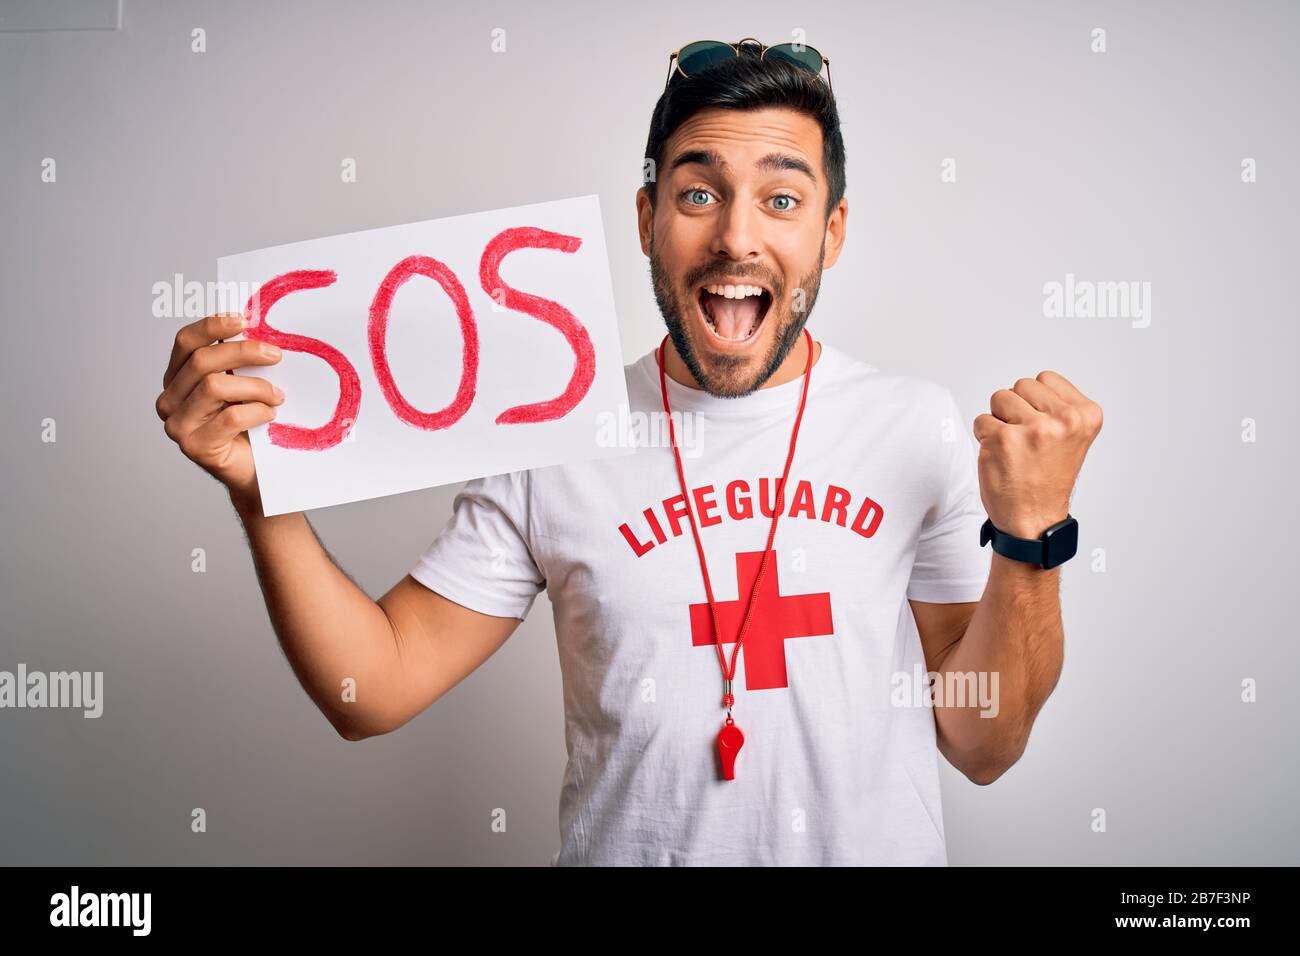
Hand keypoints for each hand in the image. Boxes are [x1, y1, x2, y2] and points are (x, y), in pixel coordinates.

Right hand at [155, 312, 285, 515]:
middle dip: (244, 352)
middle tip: (276, 355)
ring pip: (215, 386)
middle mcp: (169, 399)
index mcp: (177, 378)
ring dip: (256, 387)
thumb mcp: (243, 386)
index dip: (213, 326)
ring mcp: (177, 424)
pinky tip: (270, 415)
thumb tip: (262, 328)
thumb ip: (240, 362)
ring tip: (278, 396)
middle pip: (203, 361)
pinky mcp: (194, 446)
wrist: (255, 473)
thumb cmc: (250, 425)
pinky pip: (229, 417)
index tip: (245, 319)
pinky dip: (257, 412)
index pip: (186, 342)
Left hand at [973, 371, 1102, 539]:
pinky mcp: (1003, 439)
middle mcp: (1064, 420)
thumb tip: (1032, 386)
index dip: (1035, 402)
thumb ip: (1058, 406)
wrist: (1034, 519)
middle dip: (1016, 408)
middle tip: (1026, 441)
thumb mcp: (1072, 435)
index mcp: (1086, 415)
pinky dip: (984, 437)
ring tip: (1014, 447)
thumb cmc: (1048, 478)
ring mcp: (1033, 429)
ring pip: (1000, 397)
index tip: (1043, 429)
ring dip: (999, 420)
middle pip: (1021, 385)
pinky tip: (1001, 457)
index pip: (1046, 379)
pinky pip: (981, 420)